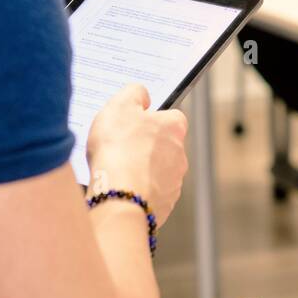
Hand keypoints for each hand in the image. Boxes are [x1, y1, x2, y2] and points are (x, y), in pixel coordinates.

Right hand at [86, 84, 188, 226]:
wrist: (120, 197)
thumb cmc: (119, 150)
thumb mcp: (120, 106)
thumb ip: (134, 93)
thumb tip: (142, 93)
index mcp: (174, 128)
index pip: (171, 117)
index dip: (152, 118)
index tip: (135, 121)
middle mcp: (180, 154)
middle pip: (164, 146)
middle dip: (145, 147)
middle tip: (120, 148)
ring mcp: (174, 182)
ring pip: (157, 172)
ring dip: (141, 170)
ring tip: (116, 171)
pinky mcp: (164, 204)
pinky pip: (150, 194)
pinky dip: (137, 192)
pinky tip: (120, 190)